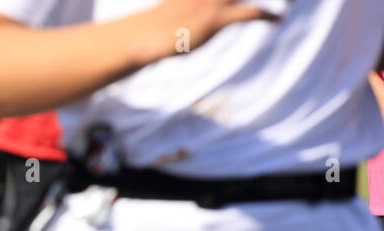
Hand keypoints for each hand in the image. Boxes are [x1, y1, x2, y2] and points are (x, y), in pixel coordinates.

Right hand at [143, 0, 275, 60]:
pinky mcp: (216, 18)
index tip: (247, 0)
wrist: (144, 36)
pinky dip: (267, 16)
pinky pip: (250, 14)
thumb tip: (189, 5)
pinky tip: (277, 20)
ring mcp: (213, 1)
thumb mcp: (179, 5)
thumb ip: (192, 3)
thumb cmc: (159, 24)